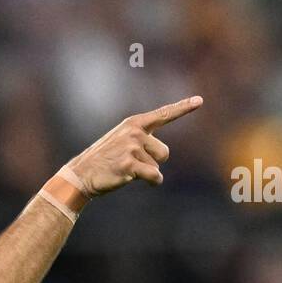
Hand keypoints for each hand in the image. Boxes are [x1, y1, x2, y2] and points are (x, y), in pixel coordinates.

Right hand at [65, 95, 202, 196]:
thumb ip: (142, 139)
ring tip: (125, 170)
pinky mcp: (129, 165)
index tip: (199, 100)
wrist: (81, 174)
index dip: (183, 108)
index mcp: (134, 124)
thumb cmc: (104, 159)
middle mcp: (134, 132)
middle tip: (131, 163)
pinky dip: (151, 182)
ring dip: (146, 172)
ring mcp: (131, 148)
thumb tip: (163, 152)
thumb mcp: (122, 140)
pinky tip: (132, 179)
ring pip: (157, 166)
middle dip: (154, 162)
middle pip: (165, 152)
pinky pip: (154, 176)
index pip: (163, 115)